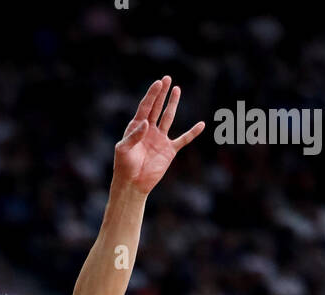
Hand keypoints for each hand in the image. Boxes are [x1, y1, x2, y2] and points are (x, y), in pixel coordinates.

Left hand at [113, 77, 204, 195]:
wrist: (132, 185)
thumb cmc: (124, 167)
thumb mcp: (123, 149)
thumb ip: (134, 135)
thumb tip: (146, 123)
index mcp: (137, 127)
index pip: (145, 107)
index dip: (152, 95)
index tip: (158, 83)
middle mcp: (149, 130)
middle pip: (157, 108)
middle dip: (162, 93)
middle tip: (167, 78)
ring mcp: (160, 139)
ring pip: (168, 117)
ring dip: (172, 104)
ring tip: (177, 89)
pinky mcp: (169, 151)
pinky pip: (183, 139)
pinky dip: (192, 133)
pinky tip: (201, 125)